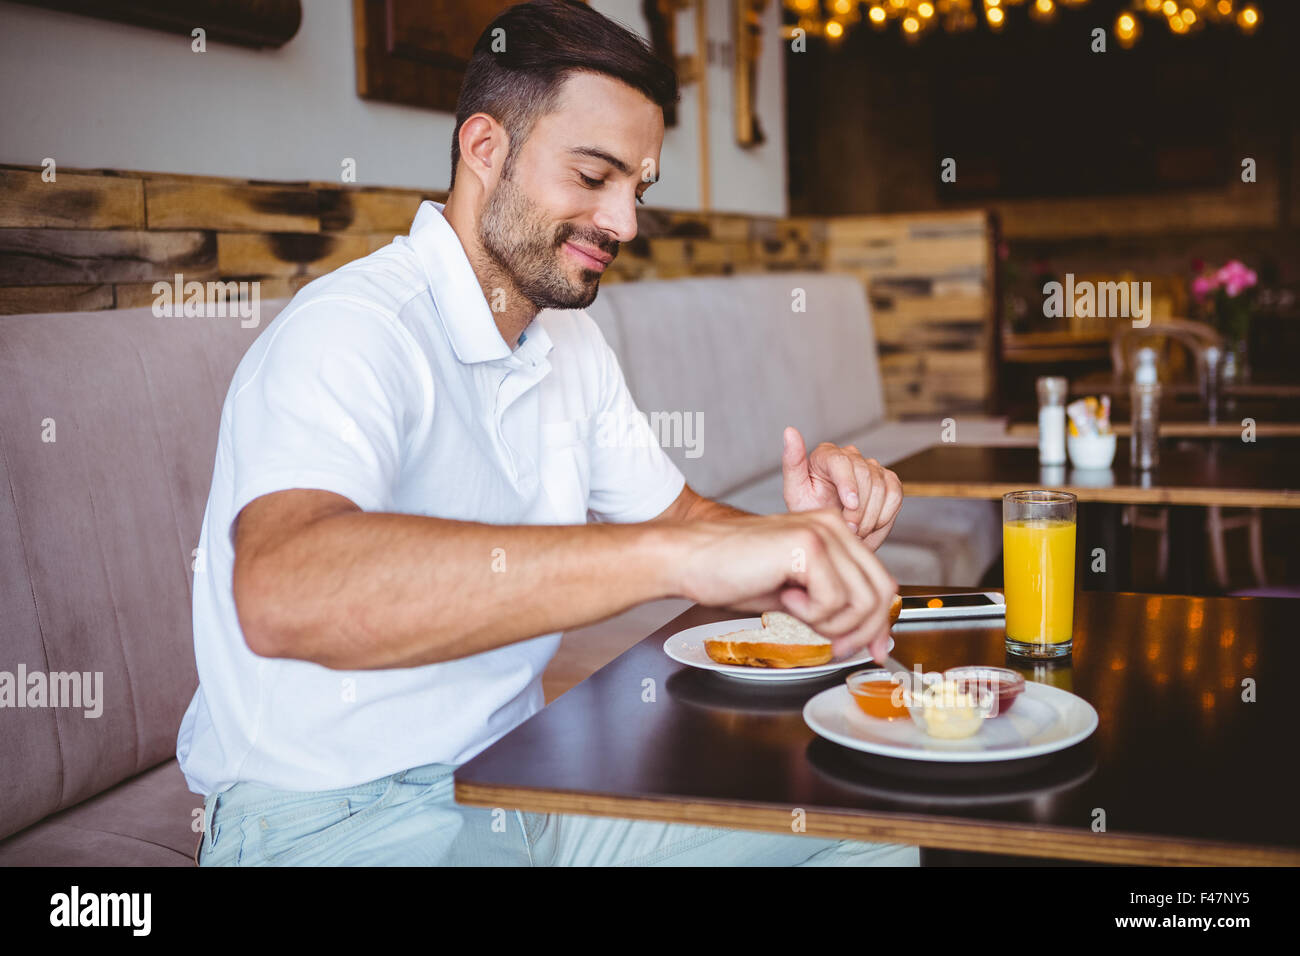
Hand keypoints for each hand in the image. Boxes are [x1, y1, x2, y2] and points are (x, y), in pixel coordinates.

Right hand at [674, 509, 897, 659]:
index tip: (876, 650)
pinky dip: (809, 614)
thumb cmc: (731, 574)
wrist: (690, 559)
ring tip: (796, 611)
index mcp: (833, 532)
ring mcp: (823, 531)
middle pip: (880, 592)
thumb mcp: (796, 595)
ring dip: (830, 622)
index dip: (881, 623)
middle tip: (835, 646)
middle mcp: (834, 525)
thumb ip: (833, 607)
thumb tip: (869, 637)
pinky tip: (784, 597)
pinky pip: (833, 600)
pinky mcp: (808, 545)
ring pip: (861, 600)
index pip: (881, 582)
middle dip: (863, 631)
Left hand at [781, 426, 902, 550]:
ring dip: (870, 517)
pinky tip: (869, 525)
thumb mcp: (795, 490)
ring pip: (882, 487)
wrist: (829, 529)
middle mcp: (850, 456)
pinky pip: (895, 496)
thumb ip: (792, 461)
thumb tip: (790, 431)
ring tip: (856, 531)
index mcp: (826, 454)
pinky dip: (884, 516)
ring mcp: (872, 467)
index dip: (848, 483)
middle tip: (849, 529)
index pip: (841, 461)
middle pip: (865, 475)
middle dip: (859, 509)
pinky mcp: (888, 480)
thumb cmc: (810, 509)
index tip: (849, 505)